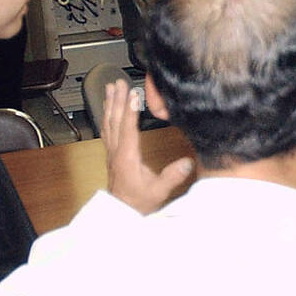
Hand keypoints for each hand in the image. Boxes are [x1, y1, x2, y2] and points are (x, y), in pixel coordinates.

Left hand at [102, 80, 193, 214]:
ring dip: (110, 104)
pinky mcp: (112, 154)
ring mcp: (112, 152)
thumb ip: (172, 177)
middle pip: (114, 121)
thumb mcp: (159, 191)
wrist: (122, 213)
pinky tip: (108, 107)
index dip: (130, 111)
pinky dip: (107, 115)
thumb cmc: (140, 202)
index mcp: (127, 157)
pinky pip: (107, 130)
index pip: (128, 129)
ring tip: (110, 88)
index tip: (132, 94)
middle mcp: (117, 152)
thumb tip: (188, 162)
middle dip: (117, 100)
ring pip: (108, 123)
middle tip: (118, 82)